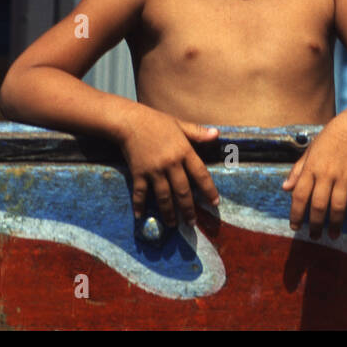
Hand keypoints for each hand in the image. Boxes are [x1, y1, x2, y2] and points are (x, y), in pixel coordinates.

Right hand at [118, 106, 220, 227]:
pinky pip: (140, 193)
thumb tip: (217, 134)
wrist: (129, 121)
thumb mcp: (179, 124)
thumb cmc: (156, 121)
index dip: (209, 190)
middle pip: (183, 192)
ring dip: (169, 213)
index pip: (201, 174)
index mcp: (184, 151)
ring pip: (164, 197)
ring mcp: (154, 170)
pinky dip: (140, 205)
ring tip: (173, 224)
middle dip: (188, 210)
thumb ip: (197, 132)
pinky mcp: (139, 173)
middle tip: (192, 223)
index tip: (215, 203)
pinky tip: (141, 216)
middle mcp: (171, 164)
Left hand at [282, 116, 346, 238]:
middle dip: (315, 224)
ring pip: (338, 205)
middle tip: (315, 237)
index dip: (296, 213)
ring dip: (336, 223)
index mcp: (311, 169)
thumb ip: (297, 171)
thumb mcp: (308, 152)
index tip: (295, 227)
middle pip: (319, 205)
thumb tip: (285, 189)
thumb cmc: (327, 140)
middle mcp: (326, 174)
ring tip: (334, 235)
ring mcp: (344, 176)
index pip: (299, 195)